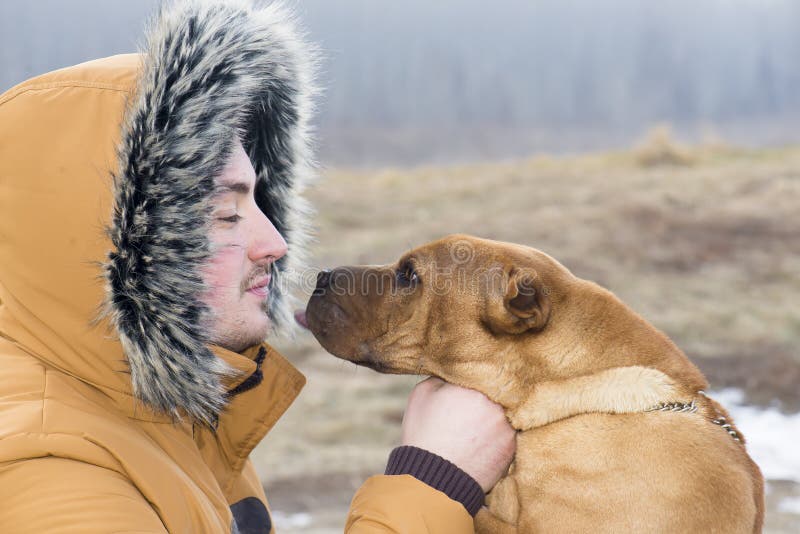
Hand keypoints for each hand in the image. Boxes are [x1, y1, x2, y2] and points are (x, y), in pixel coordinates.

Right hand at [400, 377, 516, 492]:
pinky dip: (497, 433)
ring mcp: (508, 428)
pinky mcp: (512, 449)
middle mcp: (497, 405)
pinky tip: (481, 438)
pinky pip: (508, 432)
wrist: (431, 480)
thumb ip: (444, 375)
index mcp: (476, 387)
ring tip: (475, 423)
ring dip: (494, 414)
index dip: (475, 374)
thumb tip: (456, 372)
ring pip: (505, 411)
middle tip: (472, 402)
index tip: (469, 382)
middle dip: (486, 394)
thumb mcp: (423, 393)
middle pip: (497, 390)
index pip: (482, 370)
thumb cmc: (424, 433)